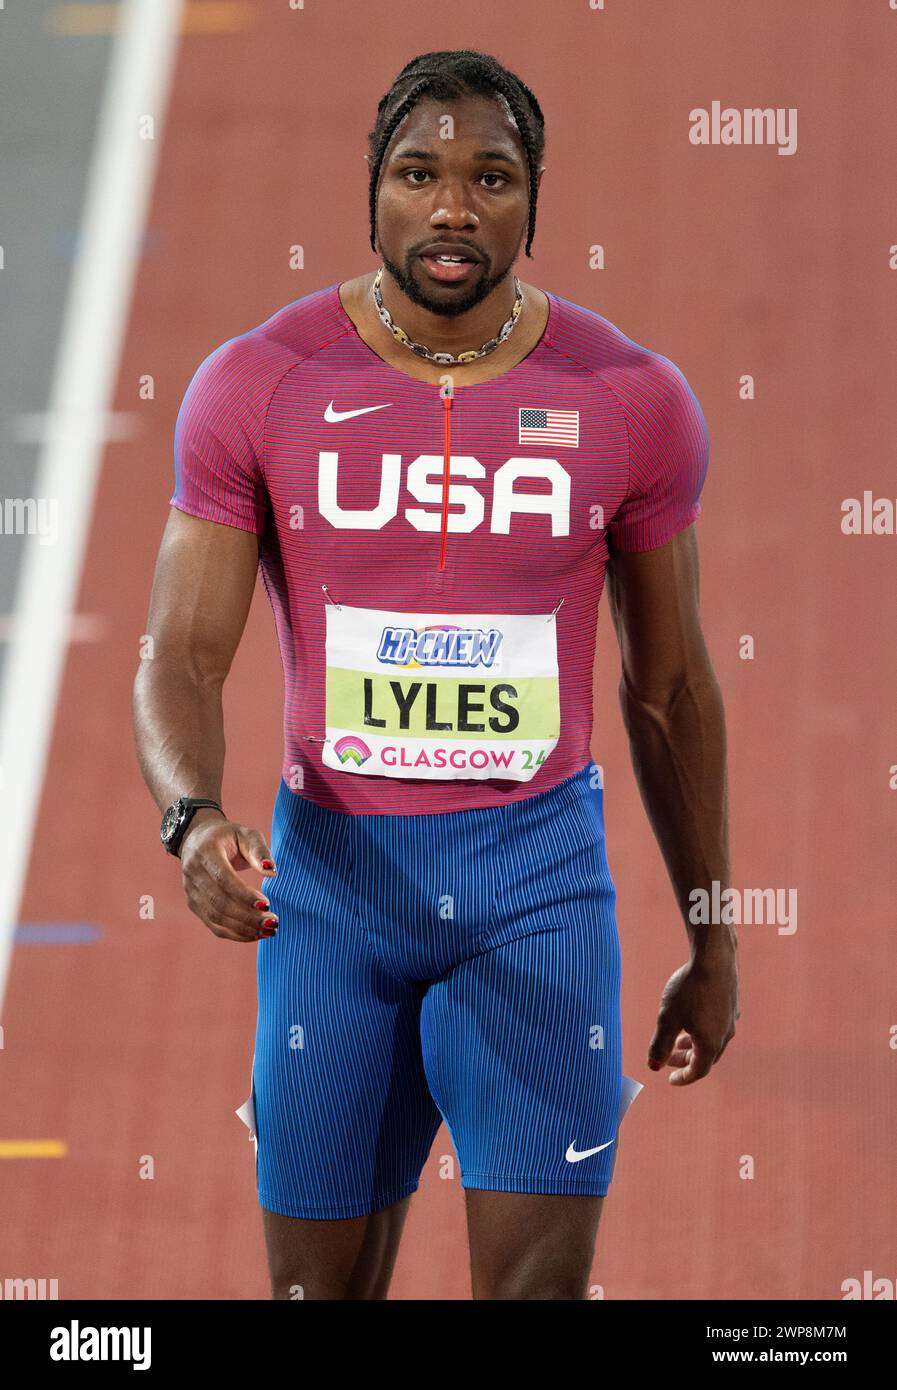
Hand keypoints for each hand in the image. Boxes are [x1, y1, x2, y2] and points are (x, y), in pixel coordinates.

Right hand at [179, 811, 277, 942]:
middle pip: (219, 902)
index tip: (267, 904)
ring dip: (244, 928)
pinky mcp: (194, 904)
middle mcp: (193, 873)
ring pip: (216, 917)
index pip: (223, 878)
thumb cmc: (228, 836)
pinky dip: (235, 933)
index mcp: (205, 852)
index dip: (244, 894)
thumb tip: (271, 871)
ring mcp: (191, 891)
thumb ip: (259, 850)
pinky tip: (254, 934)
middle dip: (248, 917)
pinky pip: (213, 925)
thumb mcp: (246, 834)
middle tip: (273, 922)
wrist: (198, 839)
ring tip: (268, 931)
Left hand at [647, 952, 739, 1084]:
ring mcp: (731, 1018)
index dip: (683, 1077)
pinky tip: (693, 1017)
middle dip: (685, 1060)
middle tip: (667, 1057)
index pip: (698, 1071)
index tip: (669, 1079)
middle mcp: (725, 1034)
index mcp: (711, 1044)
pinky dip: (703, 1029)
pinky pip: (717, 1025)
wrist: (714, 958)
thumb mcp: (668, 1018)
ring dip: (694, 1044)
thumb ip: (660, 1044)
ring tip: (678, 1038)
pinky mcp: (732, 1002)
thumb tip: (653, 1066)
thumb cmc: (689, 989)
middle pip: (706, 1057)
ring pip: (712, 1040)